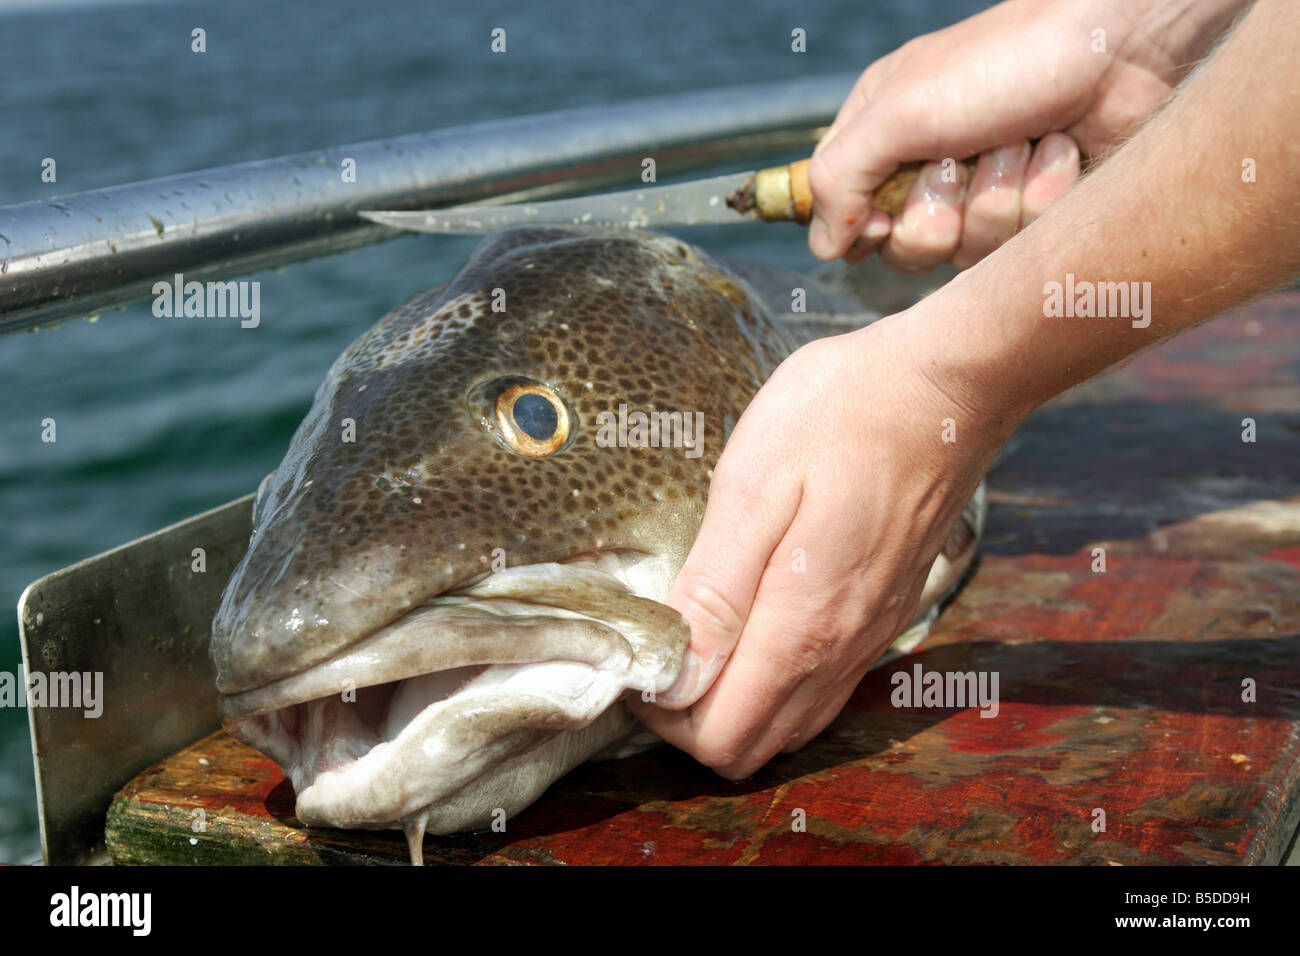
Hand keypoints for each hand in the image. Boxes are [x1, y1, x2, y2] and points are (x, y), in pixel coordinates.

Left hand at [627, 311, 1014, 778]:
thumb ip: (715, 592)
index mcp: (802, 626)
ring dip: (734, 703)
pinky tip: (754, 624)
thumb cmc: (842, 416)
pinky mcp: (885, 616)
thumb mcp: (754, 487)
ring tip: (700, 631)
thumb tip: (676, 677)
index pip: (722, 738)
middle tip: (661, 646)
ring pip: (791, 724)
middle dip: (691, 719)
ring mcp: (869, 638)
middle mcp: (841, 652)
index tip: (641, 654)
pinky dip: (777, 683)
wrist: (946, 385)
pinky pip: (824, 689)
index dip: (665, 715)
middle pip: (754, 746)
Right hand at [809, 0, 1243, 267]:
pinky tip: (1060, 150)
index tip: (882, 217)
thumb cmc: (1002, 61)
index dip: (864, 230)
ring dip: (997, 198)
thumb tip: (821, 247)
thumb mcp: (898, 111)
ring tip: (1022, 141)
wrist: (1120, 42)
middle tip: (958, 164)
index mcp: (883, 135)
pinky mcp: (1034, 210)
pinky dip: (1043, 196)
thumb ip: (840, 178)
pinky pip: (1023, 245)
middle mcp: (927, 168)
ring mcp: (983, 192)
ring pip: (967, 253)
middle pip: (905, 251)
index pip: (845, 217)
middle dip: (937, 215)